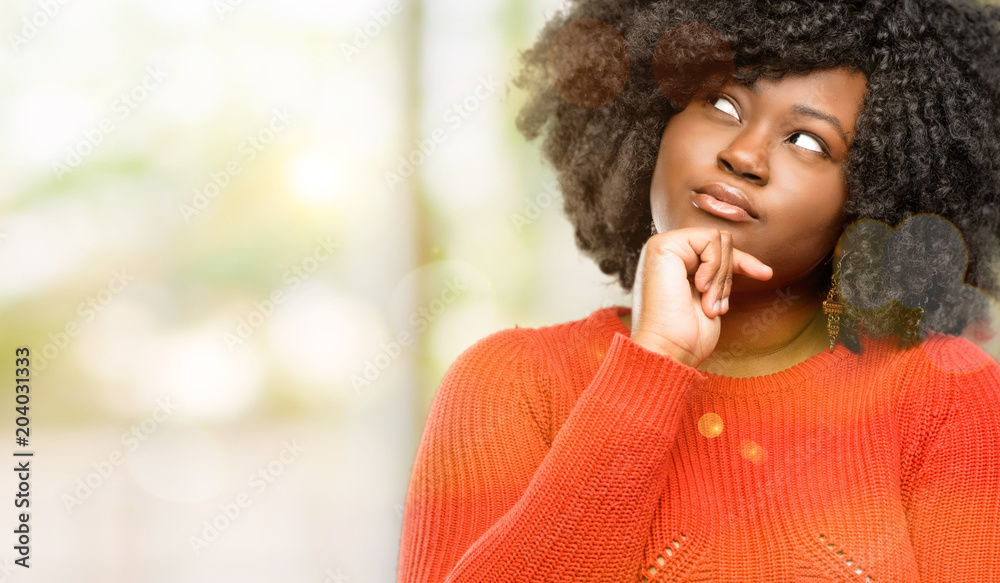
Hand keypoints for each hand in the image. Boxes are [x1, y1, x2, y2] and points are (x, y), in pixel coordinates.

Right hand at [630, 227, 772, 367]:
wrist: (668, 350)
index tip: (765, 275)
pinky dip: (714, 266)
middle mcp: (667, 252)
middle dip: (727, 276)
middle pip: (722, 242)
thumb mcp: (712, 298)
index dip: (743, 262)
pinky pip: (710, 239)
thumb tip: (751, 262)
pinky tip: (699, 288)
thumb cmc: (687, 335)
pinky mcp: (662, 245)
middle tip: (714, 306)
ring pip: (719, 239)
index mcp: (674, 263)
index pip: (718, 249)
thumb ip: (719, 274)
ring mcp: (662, 246)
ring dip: (721, 276)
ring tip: (706, 303)